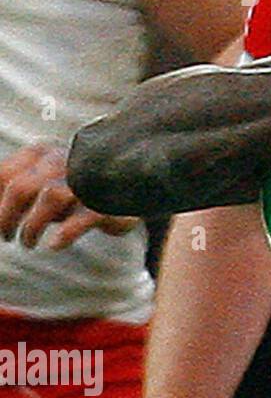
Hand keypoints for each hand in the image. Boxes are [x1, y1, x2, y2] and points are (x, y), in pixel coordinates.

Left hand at [0, 142, 138, 248]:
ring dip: (32, 227)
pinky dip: (65, 234)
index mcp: (41, 153)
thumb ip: (15, 191)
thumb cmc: (73, 188)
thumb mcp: (40, 183)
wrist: (130, 187)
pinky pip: (82, 218)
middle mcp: (63, 161)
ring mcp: (87, 180)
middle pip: (21, 188)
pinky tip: (54, 245)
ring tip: (27, 243)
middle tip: (5, 236)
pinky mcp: (107, 202)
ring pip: (51, 198)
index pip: (3, 175)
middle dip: (5, 218)